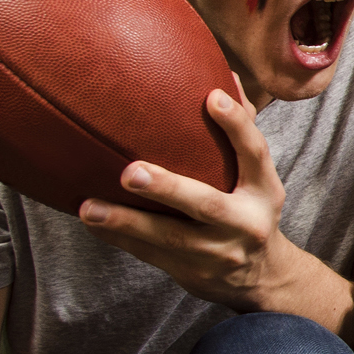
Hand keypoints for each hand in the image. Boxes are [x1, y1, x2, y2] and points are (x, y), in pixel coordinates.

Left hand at [77, 85, 313, 309]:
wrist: (260, 277)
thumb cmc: (250, 209)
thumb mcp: (258, 176)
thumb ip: (242, 132)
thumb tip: (228, 76)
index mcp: (264, 191)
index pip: (255, 153)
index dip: (236, 125)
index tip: (211, 97)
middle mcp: (244, 223)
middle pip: (206, 205)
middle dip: (168, 189)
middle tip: (131, 172)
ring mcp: (217, 253)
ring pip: (169, 238)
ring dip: (127, 223)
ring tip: (89, 208)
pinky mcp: (192, 272)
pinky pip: (150, 255)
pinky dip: (119, 238)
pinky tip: (91, 222)